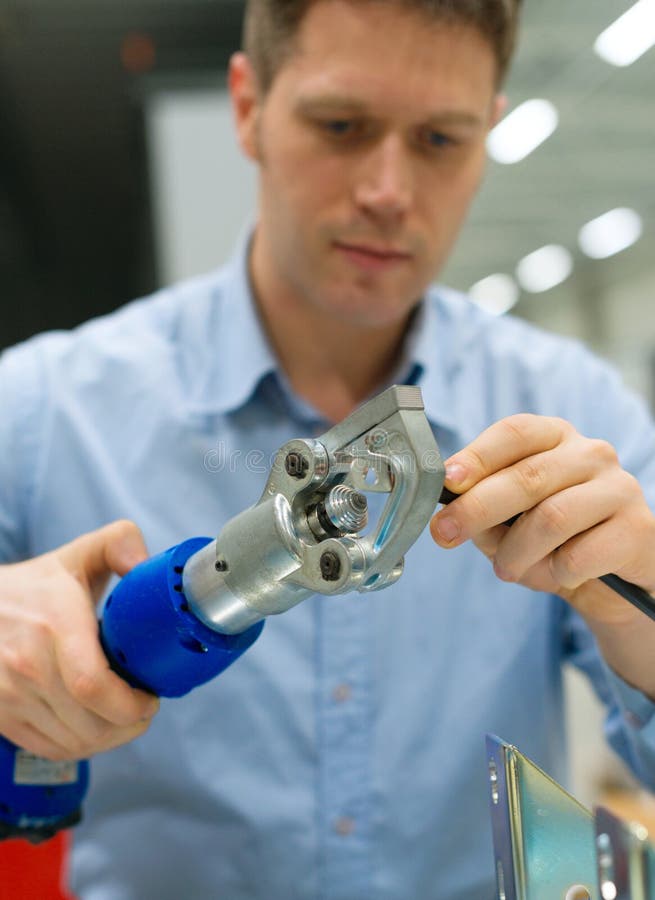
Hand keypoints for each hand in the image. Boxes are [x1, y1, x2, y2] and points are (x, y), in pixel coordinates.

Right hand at [0, 521, 159, 760]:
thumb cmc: (34, 586)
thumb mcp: (78, 554)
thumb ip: (120, 542)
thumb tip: (146, 565)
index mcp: (54, 624)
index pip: (93, 684)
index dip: (130, 704)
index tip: (152, 697)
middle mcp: (28, 665)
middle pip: (89, 722)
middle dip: (130, 725)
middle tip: (146, 709)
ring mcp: (10, 695)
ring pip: (73, 741)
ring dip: (110, 739)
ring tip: (126, 718)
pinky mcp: (2, 716)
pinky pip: (49, 748)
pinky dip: (81, 746)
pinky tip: (96, 728)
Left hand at [430, 414, 654, 626]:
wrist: (613, 581)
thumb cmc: (551, 541)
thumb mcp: (508, 521)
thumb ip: (481, 511)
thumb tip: (447, 516)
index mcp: (555, 437)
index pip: (514, 433)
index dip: (477, 456)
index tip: (447, 481)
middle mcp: (591, 453)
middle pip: (527, 476)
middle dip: (478, 507)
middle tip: (446, 533)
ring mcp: (619, 488)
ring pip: (551, 518)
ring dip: (516, 552)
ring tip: (507, 570)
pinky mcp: (637, 529)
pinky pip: (580, 555)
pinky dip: (555, 573)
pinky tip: (559, 576)